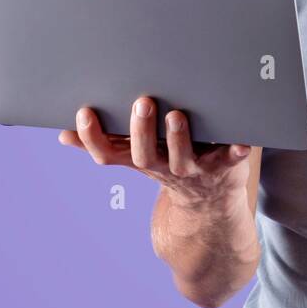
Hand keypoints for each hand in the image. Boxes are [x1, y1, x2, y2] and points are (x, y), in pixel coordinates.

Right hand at [58, 96, 252, 211]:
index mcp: (140, 160)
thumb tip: (64, 134)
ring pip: (183, 156)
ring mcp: (195, 168)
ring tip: (176, 116)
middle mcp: (164, 166)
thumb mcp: (136, 157)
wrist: (210, 204)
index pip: (108, 153)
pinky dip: (237, 151)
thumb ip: (106, 144)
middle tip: (141, 103)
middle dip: (141, 130)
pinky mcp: (226, 166)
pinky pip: (232, 159)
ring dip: (180, 138)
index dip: (93, 138)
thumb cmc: (170, 164)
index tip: (84, 113)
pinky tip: (242, 142)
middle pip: (146, 153)